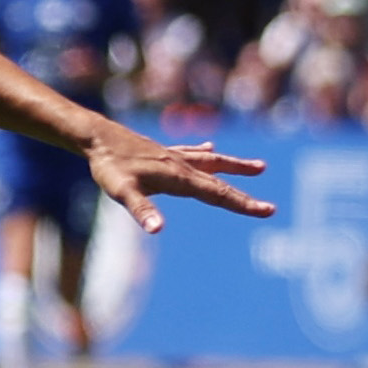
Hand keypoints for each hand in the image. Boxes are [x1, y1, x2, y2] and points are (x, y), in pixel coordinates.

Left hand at [84, 130, 274, 232]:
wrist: (97, 137)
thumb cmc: (109, 167)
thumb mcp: (122, 192)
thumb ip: (141, 210)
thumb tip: (157, 230)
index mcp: (179, 178)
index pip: (218, 194)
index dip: (244, 204)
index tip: (268, 210)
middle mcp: (182, 165)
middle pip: (220, 182)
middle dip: (245, 195)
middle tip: (270, 208)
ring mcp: (173, 157)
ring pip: (212, 162)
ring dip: (235, 167)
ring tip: (260, 167)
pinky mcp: (162, 151)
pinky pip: (191, 152)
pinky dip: (205, 152)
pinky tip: (211, 147)